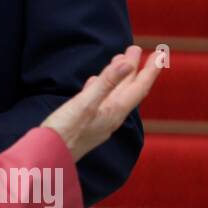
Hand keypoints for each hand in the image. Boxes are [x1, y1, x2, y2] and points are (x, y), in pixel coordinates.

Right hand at [41, 45, 161, 161]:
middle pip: (129, 90)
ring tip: (120, 60)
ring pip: (115, 95)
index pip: (138, 87)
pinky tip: (94, 82)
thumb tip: (128, 64)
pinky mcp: (86, 124)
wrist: (47, 158)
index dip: (150, 70)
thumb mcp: (85, 104)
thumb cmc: (64, 132)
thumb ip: (106, 83)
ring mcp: (99, 121)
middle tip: (135, 49)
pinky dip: (102, 87)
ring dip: (119, 77)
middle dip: (134, 69)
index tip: (160, 53)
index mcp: (114, 111)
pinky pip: (100, 100)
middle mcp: (111, 117)